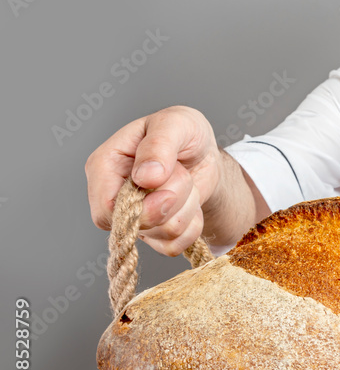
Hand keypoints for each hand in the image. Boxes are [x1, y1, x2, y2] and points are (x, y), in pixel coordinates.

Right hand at [85, 106, 221, 256]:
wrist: (204, 151)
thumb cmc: (183, 132)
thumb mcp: (176, 123)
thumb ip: (159, 145)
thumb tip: (146, 176)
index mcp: (104, 166)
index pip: (106, 209)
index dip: (140, 205)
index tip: (164, 184)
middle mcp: (113, 196)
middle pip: (137, 224)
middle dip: (172, 200)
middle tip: (181, 173)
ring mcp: (134, 218)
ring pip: (162, 233)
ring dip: (187, 207)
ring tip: (186, 181)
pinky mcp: (155, 233)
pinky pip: (174, 245)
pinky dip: (194, 224)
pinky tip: (192, 202)